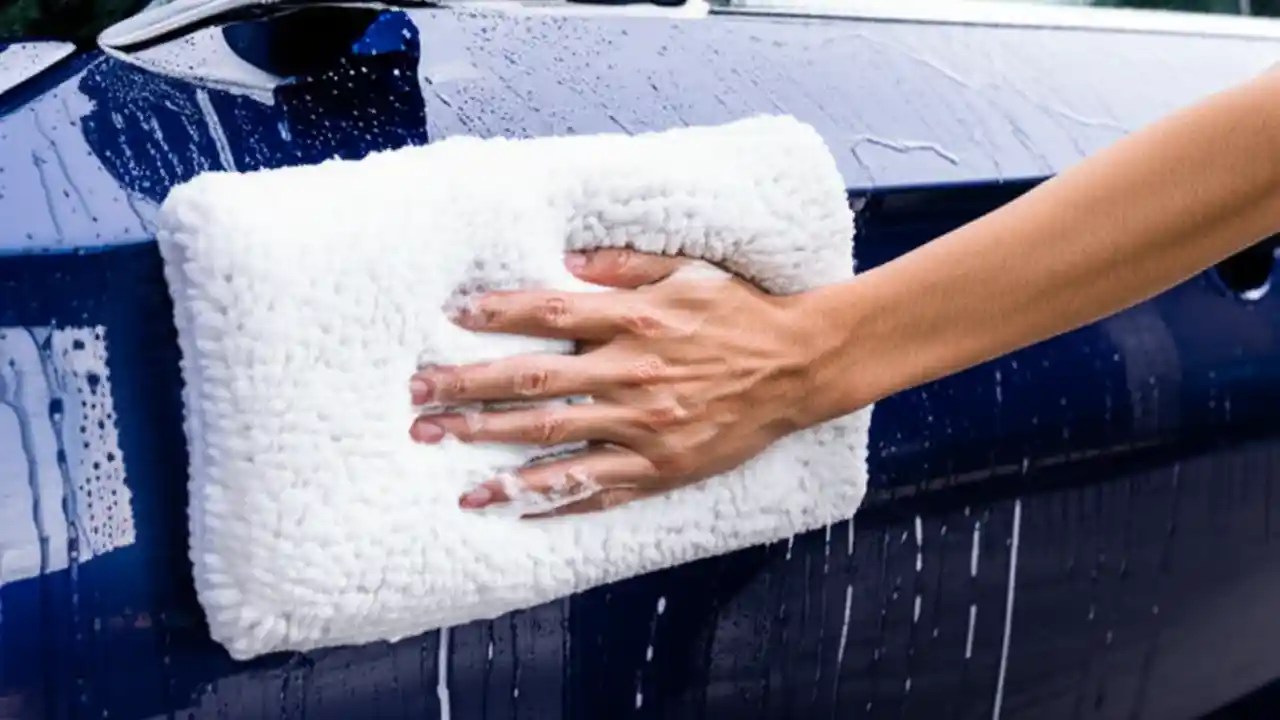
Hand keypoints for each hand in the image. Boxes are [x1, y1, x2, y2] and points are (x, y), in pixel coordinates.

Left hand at [407, 249, 826, 515]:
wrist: (801, 364)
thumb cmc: (742, 312)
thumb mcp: (690, 271)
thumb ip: (626, 264)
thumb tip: (566, 258)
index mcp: (637, 320)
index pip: (551, 315)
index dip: (496, 314)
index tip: (450, 318)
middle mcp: (633, 373)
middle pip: (534, 383)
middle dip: (468, 390)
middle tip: (417, 399)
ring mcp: (646, 427)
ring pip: (555, 441)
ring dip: (492, 448)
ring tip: (442, 453)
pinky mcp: (662, 467)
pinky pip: (598, 487)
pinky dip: (552, 499)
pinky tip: (509, 508)